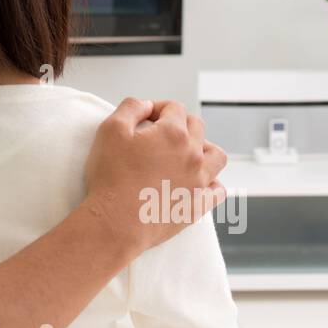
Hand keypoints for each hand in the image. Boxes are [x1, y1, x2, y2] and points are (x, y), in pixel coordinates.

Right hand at [83, 98, 226, 253]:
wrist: (116, 222)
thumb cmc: (110, 177)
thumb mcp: (110, 130)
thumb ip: (131, 107)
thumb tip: (147, 105)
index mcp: (173, 133)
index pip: (175, 107)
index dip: (159, 107)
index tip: (145, 118)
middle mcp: (192, 154)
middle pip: (197, 127)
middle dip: (179, 124)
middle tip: (159, 134)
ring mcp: (199, 181)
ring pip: (216, 155)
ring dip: (204, 148)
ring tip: (185, 154)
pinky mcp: (197, 205)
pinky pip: (217, 190)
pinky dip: (211, 182)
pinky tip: (197, 182)